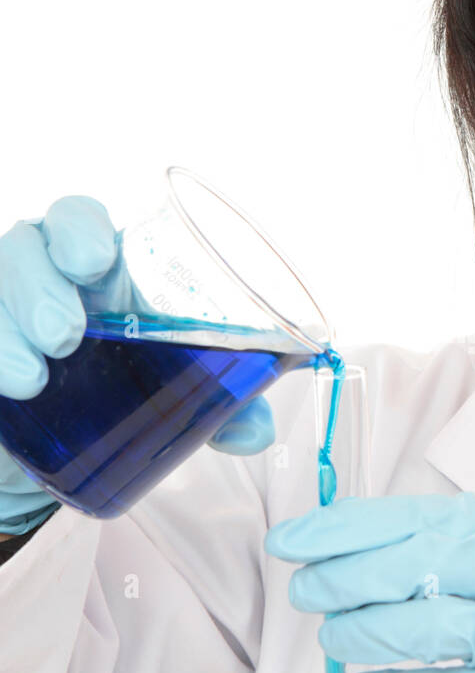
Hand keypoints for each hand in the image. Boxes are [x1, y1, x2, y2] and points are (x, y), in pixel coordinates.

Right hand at [0, 195, 273, 532]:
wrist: (66, 452)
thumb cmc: (127, 393)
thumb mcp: (178, 395)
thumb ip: (224, 406)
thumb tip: (252, 431)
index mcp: (99, 270)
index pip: (76, 220)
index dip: (78, 229)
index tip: (94, 262)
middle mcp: (44, 277)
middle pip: (25, 247)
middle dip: (39, 286)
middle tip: (65, 336)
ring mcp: (7, 310)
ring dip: (9, 329)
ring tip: (34, 379)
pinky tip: (7, 390)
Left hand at [264, 491, 474, 672]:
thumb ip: (451, 545)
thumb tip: (349, 543)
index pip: (421, 519)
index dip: (347, 530)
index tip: (295, 542)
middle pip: (420, 567)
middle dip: (347, 578)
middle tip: (307, 590)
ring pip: (429, 632)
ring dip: (363, 634)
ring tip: (334, 638)